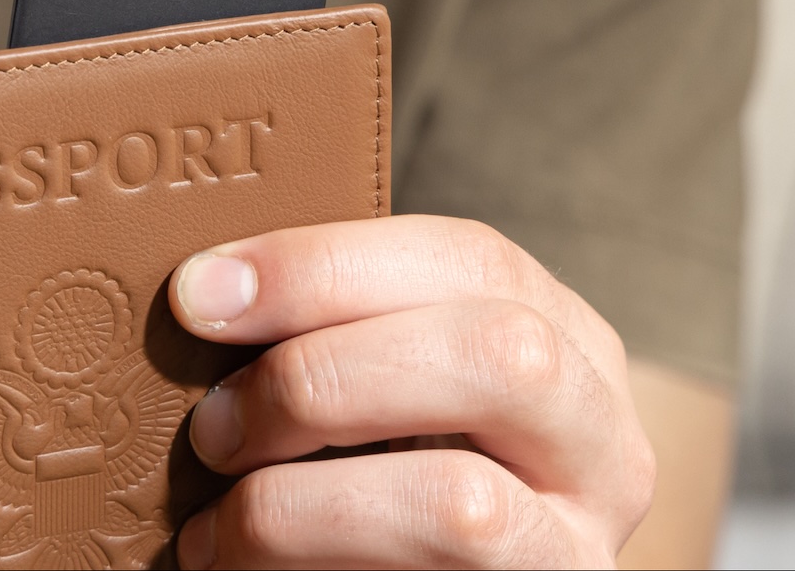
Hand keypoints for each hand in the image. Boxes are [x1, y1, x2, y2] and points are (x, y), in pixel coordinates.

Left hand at [168, 215, 655, 568]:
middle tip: (212, 426)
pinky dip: (307, 558)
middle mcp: (600, 437)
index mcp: (562, 336)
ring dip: (297, 503)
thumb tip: (203, 293)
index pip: (467, 258)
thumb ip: (330, 333)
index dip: (323, 264)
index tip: (199, 293)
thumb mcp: (372, 383)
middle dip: (321, 376)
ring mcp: (581, 544)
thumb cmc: (373, 476)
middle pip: (498, 356)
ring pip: (461, 501)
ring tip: (215, 522)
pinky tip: (235, 562)